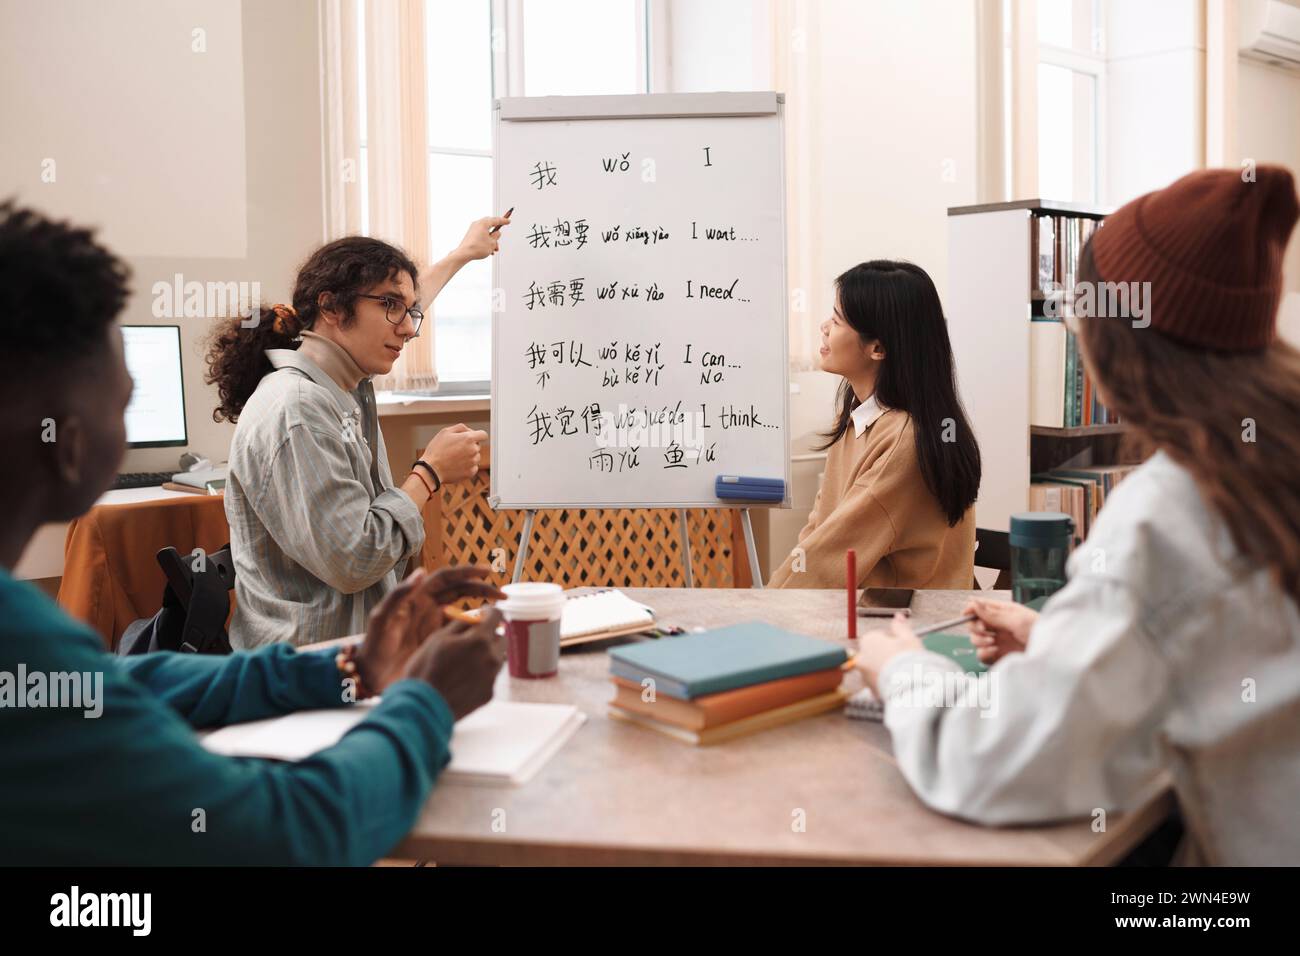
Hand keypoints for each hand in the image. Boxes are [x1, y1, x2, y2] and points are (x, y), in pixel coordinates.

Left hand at [356, 566, 503, 693]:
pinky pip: (460, 631)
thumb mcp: (381, 619)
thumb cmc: (373, 647)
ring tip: (500, 613)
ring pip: (463, 610)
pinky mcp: (438, 641)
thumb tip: (421, 572)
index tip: (486, 572)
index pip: (445, 578)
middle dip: (482, 589)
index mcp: (415, 598)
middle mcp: (427, 608)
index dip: (466, 573)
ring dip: (481, 608)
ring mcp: (434, 624)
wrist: (370, 677)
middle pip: (460, 591)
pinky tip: (486, 633)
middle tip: (502, 595)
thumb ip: (399, 595)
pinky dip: (474, 629)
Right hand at [403, 608, 505, 719]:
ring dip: (487, 653)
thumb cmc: (425, 670)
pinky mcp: (489, 694)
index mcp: (479, 640)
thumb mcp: (439, 638)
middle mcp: (491, 658)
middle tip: (470, 638)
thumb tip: (475, 615)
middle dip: (489, 634)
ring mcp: (492, 678)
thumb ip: (461, 623)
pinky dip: (482, 672)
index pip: (497, 616)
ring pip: (497, 657)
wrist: (422, 708)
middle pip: (501, 637)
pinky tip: (462, 678)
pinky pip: (491, 676)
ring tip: (464, 660)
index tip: (483, 613)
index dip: (490, 612)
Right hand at [421, 423, 487, 483]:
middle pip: (477, 446)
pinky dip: (467, 466)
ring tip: (454, 458)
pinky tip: (456, 466)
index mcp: (468, 438)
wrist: (431, 470)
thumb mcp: (445, 432)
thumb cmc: (436, 449)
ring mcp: (473, 462)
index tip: (472, 438)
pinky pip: (473, 467)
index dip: (478, 435)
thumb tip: (470, 431)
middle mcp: (474, 450)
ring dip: (468, 456)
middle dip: (470, 446)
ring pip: (476, 457)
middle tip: (455, 449)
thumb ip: (461, 428)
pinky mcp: (471, 472)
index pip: (483, 435)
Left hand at [453, 215, 510, 261]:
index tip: (508, 221)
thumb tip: (497, 233)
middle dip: (496, 233)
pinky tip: (488, 249)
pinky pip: (481, 235)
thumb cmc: (476, 248)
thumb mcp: (492, 242)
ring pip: (486, 232)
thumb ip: (497, 236)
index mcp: (483, 223)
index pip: (496, 220)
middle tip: (498, 238)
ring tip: (493, 249)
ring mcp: (473, 229)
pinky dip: (486, 241)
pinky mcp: (470, 234)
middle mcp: (477, 224)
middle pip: (490, 225)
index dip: (503, 221)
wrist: (464, 254)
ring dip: (491, 240)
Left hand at [852, 613, 922, 692]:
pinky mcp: (869, 689)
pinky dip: (886, 684)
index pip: (877, 637)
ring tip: (902, 674)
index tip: (901, 648)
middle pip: (874, 654)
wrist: (909, 685)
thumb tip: (898, 616)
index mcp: (869, 640)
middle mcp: (862, 657)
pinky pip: (878, 684)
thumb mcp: (908, 638)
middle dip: (886, 657)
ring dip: (885, 671)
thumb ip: (901, 627)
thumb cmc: (909, 659)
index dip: (891, 642)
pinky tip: (899, 684)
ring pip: (875, 670)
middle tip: (902, 661)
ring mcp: (864, 674)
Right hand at [965, 597, 1037, 663]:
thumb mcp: (1016, 620)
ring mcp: (997, 641)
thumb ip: (993, 614)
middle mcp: (998, 626)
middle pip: (974, 624)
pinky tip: (994, 650)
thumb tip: (974, 603)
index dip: (971, 609)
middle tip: (985, 630)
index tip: (967, 613)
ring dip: (980, 640)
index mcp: (1003, 612)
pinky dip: (984, 653)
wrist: (1051, 655)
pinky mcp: (997, 656)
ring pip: (975, 639)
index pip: (980, 607)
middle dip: (975, 626)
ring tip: (993, 642)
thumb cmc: (1040, 632)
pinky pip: (981, 654)